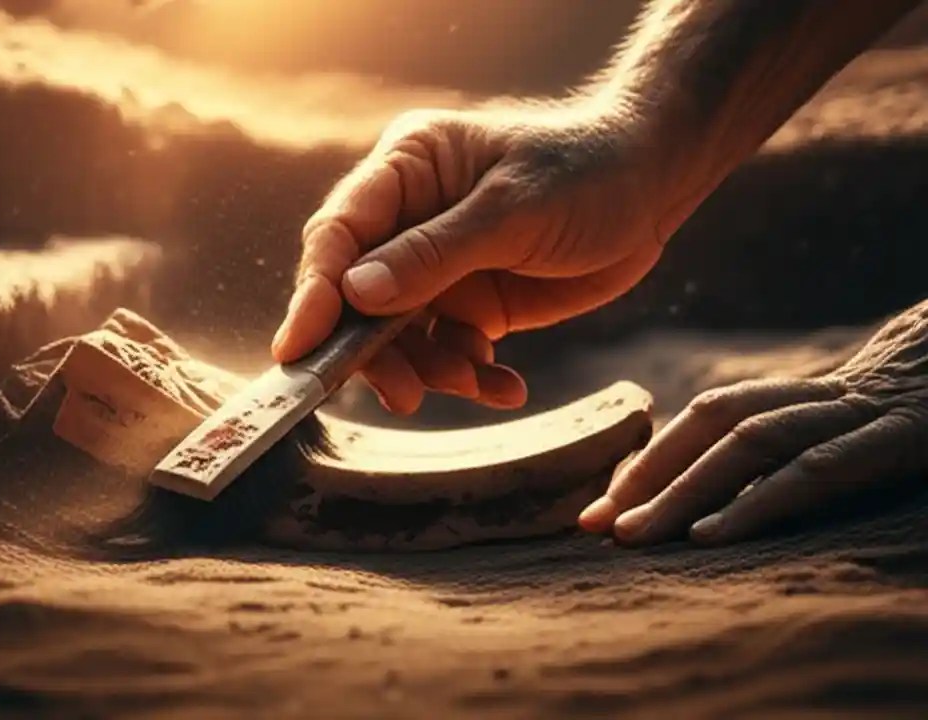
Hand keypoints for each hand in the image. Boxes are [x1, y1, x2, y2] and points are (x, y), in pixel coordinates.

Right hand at [271, 105, 674, 414]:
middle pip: (355, 294)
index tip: (298, 350)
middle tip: (403, 395)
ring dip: (428, 369)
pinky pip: (444, 351)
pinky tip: (504, 385)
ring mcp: (435, 265)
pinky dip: (467, 375)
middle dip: (375, 349)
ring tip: (475, 379)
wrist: (654, 187)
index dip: (314, 294)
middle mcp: (407, 218)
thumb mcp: (513, 210)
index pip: (339, 234)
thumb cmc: (586, 172)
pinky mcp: (467, 302)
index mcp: (405, 168)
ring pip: (397, 334)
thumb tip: (353, 294)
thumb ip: (433, 253)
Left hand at [580, 299, 927, 545]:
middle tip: (589, 526)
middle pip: (709, 430)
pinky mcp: (898, 439)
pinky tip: (711, 536)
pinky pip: (814, 472)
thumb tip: (725, 482)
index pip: (706, 421)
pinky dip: (757, 502)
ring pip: (747, 448)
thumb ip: (798, 443)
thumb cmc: (925, 399)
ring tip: (633, 536)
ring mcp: (858, 415)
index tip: (601, 502)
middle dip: (645, 477)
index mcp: (804, 397)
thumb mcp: (856, 419)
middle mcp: (819, 400)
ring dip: (681, 492)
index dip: (650, 457)